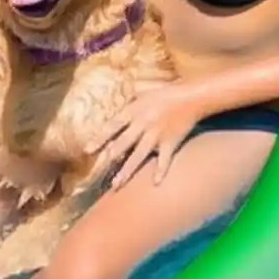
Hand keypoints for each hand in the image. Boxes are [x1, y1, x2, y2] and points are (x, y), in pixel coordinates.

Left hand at [82, 85, 205, 189]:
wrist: (191, 96)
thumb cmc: (165, 93)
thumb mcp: (142, 93)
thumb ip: (128, 102)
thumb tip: (113, 103)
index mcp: (133, 111)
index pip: (112, 126)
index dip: (99, 139)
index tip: (87, 151)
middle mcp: (142, 124)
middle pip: (122, 144)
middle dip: (109, 159)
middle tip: (96, 173)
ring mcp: (156, 135)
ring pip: (138, 155)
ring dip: (127, 171)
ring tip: (116, 185)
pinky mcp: (170, 142)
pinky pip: (164, 159)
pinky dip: (160, 170)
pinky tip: (155, 182)